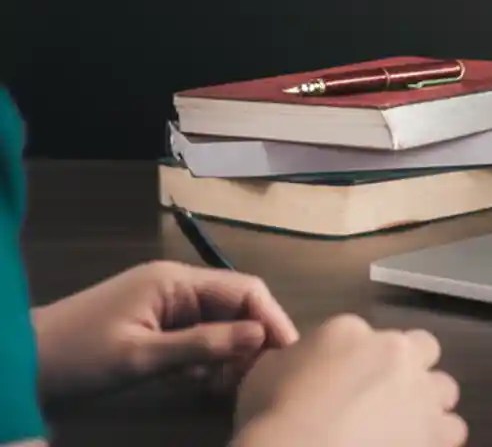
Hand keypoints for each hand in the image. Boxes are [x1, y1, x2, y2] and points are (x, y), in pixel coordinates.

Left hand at [31, 260, 297, 398]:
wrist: (21, 364)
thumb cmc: (79, 357)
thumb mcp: (143, 357)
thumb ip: (203, 345)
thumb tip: (261, 337)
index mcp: (175, 281)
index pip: (244, 288)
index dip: (271, 318)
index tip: (288, 354)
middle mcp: (176, 286)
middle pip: (236, 305)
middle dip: (253, 339)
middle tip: (261, 378)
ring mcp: (165, 304)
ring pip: (220, 323)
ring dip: (232, 352)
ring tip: (233, 385)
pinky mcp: (155, 325)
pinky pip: (198, 335)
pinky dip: (209, 358)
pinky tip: (208, 382)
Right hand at [231, 314, 465, 446]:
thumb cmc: (271, 415)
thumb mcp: (264, 374)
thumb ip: (291, 361)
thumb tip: (298, 367)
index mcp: (349, 331)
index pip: (365, 335)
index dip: (358, 360)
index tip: (343, 382)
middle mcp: (394, 353)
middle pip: (422, 349)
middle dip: (410, 368)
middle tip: (387, 397)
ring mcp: (419, 392)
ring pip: (445, 388)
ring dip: (428, 404)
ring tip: (406, 427)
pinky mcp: (435, 431)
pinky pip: (453, 430)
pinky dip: (437, 438)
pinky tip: (415, 446)